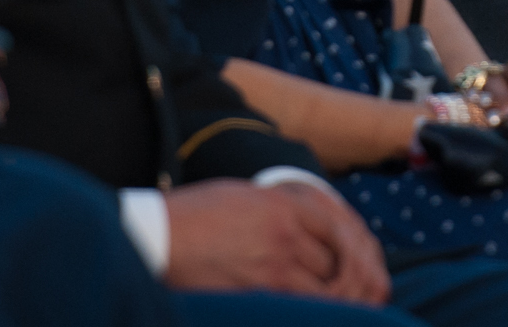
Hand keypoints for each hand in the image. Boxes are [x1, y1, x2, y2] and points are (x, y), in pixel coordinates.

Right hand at [163, 179, 388, 304]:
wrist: (158, 236)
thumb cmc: (193, 214)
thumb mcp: (243, 195)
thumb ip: (278, 208)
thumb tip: (303, 226)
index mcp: (282, 204)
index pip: (337, 227)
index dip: (349, 249)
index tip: (346, 263)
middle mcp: (285, 232)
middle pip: (337, 261)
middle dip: (343, 279)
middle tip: (343, 292)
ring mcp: (274, 264)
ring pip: (327, 290)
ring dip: (332, 301)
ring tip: (330, 307)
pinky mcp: (259, 292)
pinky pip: (302, 307)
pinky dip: (311, 312)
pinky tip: (302, 313)